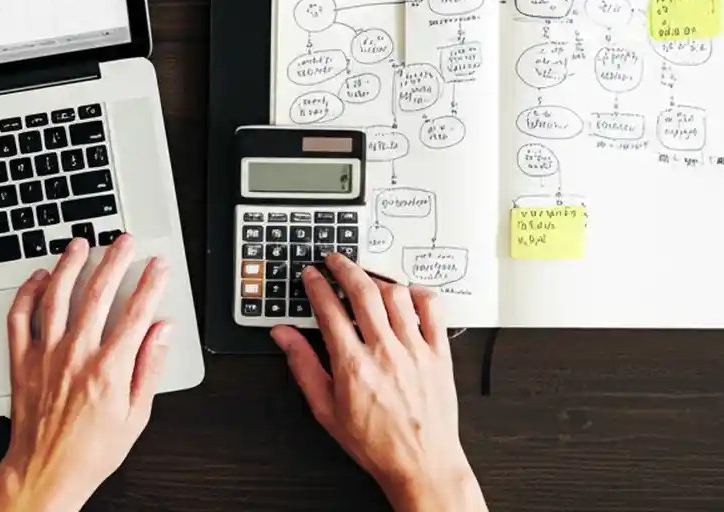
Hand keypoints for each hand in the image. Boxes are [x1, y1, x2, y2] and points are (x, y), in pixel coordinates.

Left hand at [0, 235, 170, 511]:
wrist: (46, 472)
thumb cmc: (90, 451)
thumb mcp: (136, 415)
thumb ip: (150, 368)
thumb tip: (163, 332)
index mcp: (109, 368)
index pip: (136, 312)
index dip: (151, 283)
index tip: (158, 266)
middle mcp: (76, 354)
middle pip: (99, 292)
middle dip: (115, 260)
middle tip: (124, 241)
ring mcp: (46, 354)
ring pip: (57, 295)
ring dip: (70, 264)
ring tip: (80, 244)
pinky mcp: (22, 361)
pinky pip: (20, 317)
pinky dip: (28, 292)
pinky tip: (38, 278)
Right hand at [270, 253, 485, 511]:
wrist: (421, 463)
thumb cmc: (375, 442)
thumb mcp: (326, 409)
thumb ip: (303, 366)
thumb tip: (284, 336)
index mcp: (352, 365)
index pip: (329, 309)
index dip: (316, 285)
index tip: (312, 275)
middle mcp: (385, 351)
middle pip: (363, 291)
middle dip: (344, 268)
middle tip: (335, 260)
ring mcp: (415, 349)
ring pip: (396, 294)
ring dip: (378, 279)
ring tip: (367, 280)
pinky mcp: (439, 353)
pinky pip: (433, 309)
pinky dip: (419, 294)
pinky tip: (408, 295)